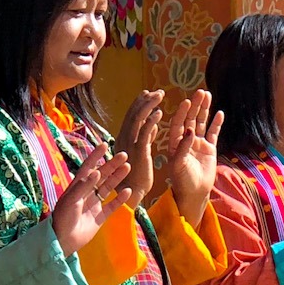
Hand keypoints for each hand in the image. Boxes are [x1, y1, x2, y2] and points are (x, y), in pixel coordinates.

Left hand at [51, 144, 135, 258]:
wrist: (63, 240)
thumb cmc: (63, 218)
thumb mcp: (71, 200)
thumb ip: (83, 186)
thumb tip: (97, 172)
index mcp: (77, 186)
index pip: (88, 167)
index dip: (96, 156)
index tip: (105, 145)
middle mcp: (87, 193)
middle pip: (102, 175)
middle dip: (112, 165)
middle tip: (124, 155)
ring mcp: (94, 204)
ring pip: (108, 188)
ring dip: (118, 177)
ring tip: (128, 167)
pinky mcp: (100, 217)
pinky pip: (112, 205)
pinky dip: (120, 198)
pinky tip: (127, 190)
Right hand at [114, 88, 164, 203]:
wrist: (131, 193)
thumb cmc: (135, 177)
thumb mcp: (141, 153)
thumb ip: (146, 138)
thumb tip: (154, 126)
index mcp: (123, 138)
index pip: (131, 116)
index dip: (139, 103)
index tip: (148, 93)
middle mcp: (124, 138)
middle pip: (133, 113)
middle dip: (145, 101)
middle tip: (156, 92)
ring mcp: (130, 144)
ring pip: (138, 119)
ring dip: (149, 105)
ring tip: (159, 95)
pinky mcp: (138, 151)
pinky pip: (145, 132)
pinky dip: (151, 120)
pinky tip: (160, 112)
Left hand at [161, 90, 220, 225]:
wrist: (194, 193)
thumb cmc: (182, 180)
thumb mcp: (178, 164)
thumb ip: (183, 147)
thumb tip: (190, 130)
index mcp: (175, 143)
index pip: (178, 124)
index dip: (182, 113)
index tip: (186, 102)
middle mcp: (186, 140)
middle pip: (191, 119)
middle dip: (195, 106)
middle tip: (200, 92)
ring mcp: (198, 143)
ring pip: (202, 123)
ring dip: (204, 110)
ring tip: (208, 95)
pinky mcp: (209, 149)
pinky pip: (213, 133)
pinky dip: (216, 124)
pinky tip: (219, 113)